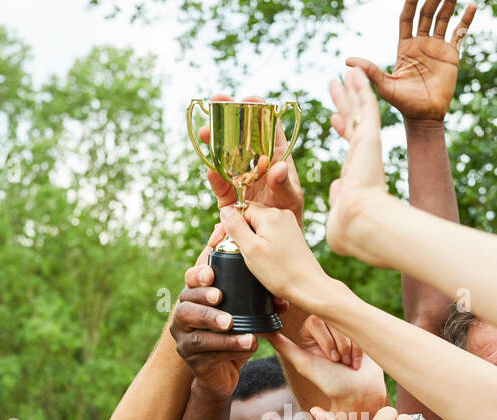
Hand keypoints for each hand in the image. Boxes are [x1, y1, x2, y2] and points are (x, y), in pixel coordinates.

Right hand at [170, 245, 259, 397]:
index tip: (211, 275)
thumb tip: (282, 302)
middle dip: (205, 308)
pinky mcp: (194, 364)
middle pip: (184, 310)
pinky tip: (248, 348)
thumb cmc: (234, 336)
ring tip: (247, 336)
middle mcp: (183, 320)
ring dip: (224, 337)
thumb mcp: (245, 317)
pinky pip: (210, 357)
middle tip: (224, 308)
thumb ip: (261, 305)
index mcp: (194, 300)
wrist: (224, 373)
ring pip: (198, 338)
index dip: (196, 277)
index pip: (188, 283)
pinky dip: (232, 351)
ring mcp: (185, 343)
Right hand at [198, 94, 304, 220]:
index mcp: (275, 157)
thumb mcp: (291, 200)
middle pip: (240, 135)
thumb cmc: (290, 216)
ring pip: (225, 154)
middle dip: (228, 117)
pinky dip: (214, 176)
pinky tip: (209, 167)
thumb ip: (284, 185)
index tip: (248, 100)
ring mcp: (240, 178)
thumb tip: (277, 168)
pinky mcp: (228, 196)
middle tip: (217, 101)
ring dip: (214, 141)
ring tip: (205, 132)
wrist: (276, 242)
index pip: (268, 128)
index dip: (259, 110)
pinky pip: (219, 182)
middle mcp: (255, 164)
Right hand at [219, 203, 333, 313]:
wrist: (310, 288)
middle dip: (240, 231)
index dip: (230, 225)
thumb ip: (235, 227)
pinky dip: (263, 243)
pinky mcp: (293, 236)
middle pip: (251, 216)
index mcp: (270, 214)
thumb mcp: (251, 249)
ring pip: (260, 226)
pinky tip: (263, 258)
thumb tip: (225, 210)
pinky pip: (271, 233)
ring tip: (251, 258)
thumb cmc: (280, 272)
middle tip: (234, 252)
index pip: (240, 209)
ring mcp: (289, 225)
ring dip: (251, 239)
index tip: (224, 243)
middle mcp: (282, 214)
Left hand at [268, 330, 383, 416]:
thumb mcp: (303, 363)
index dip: (324, 341)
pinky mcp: (358, 334)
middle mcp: (326, 330)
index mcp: (310, 335)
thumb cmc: (330, 381)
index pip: (315, 321)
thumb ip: (283, 346)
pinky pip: (360, 329)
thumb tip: (262, 331)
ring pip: (347, 325)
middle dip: (338, 345)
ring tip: (347, 363)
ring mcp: (343, 331)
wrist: (359, 393)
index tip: (328, 359)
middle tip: (338, 362)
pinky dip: (359, 349)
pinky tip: (357, 362)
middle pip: (331, 321)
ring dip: (349, 348)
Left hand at [325, 68, 392, 265]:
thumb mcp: (339, 211)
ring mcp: (367, 145)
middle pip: (352, 121)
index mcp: (355, 172)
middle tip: (336, 84)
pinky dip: (362, 89)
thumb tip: (336, 189)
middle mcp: (362, 156)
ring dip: (352, 90)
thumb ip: (338, 196)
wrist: (359, 222)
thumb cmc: (349, 227)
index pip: (347, 144)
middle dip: (344, 102)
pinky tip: (356, 72)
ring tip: (346, 71)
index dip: (341, 128)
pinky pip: (366, 107)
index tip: (333, 117)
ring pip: (360, 110)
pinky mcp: (370, 138)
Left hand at [346, 0, 476, 124]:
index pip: (407, 19)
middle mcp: (421, 43)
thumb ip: (370, 70)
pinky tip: (472, 6)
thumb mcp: (385, 86)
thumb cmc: (404, 104)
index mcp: (405, 47)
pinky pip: (459, 33)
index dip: (410, 3)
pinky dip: (466, 20)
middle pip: (426, 14)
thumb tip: (347, 61)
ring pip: (442, 19)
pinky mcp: (451, 55)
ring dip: (448, 4)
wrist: (425, 117)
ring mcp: (437, 48)